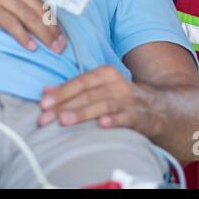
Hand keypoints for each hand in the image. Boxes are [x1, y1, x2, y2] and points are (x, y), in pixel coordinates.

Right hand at [0, 0, 66, 52]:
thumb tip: (36, 2)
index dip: (61, 2)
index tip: (72, 16)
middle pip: (40, 6)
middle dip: (54, 26)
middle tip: (64, 43)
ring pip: (30, 17)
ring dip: (45, 35)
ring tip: (54, 48)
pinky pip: (12, 25)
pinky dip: (24, 37)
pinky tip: (31, 47)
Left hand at [39, 65, 153, 134]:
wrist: (155, 107)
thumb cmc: (118, 97)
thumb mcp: (98, 88)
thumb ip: (73, 89)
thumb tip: (45, 92)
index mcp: (105, 73)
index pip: (79, 82)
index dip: (61, 92)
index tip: (43, 104)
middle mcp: (116, 84)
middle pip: (87, 95)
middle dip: (64, 106)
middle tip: (46, 118)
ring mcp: (127, 100)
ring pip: (102, 105)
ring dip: (83, 113)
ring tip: (65, 120)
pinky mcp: (137, 116)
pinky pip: (124, 118)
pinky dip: (113, 120)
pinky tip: (101, 124)